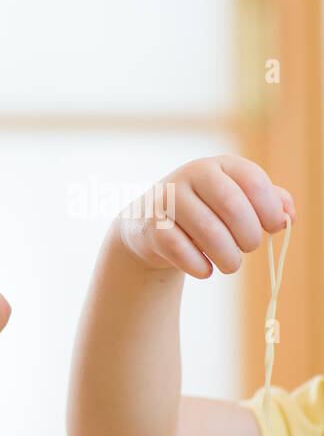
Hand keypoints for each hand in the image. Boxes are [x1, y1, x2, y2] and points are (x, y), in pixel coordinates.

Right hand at [117, 154, 295, 276]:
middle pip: (232, 205)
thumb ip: (268, 202)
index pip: (253, 181)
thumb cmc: (204, 212)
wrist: (148, 224)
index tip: (275, 228)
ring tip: (231, 265)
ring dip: (227, 256)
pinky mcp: (152, 227)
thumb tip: (287, 218)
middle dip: (248, 235)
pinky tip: (205, 270)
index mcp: (219, 165)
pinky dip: (199, 266)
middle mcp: (191, 175)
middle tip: (248, 249)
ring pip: (207, 231)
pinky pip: (180, 250)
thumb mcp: (236, 199)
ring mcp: (168, 200)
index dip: (270, 209)